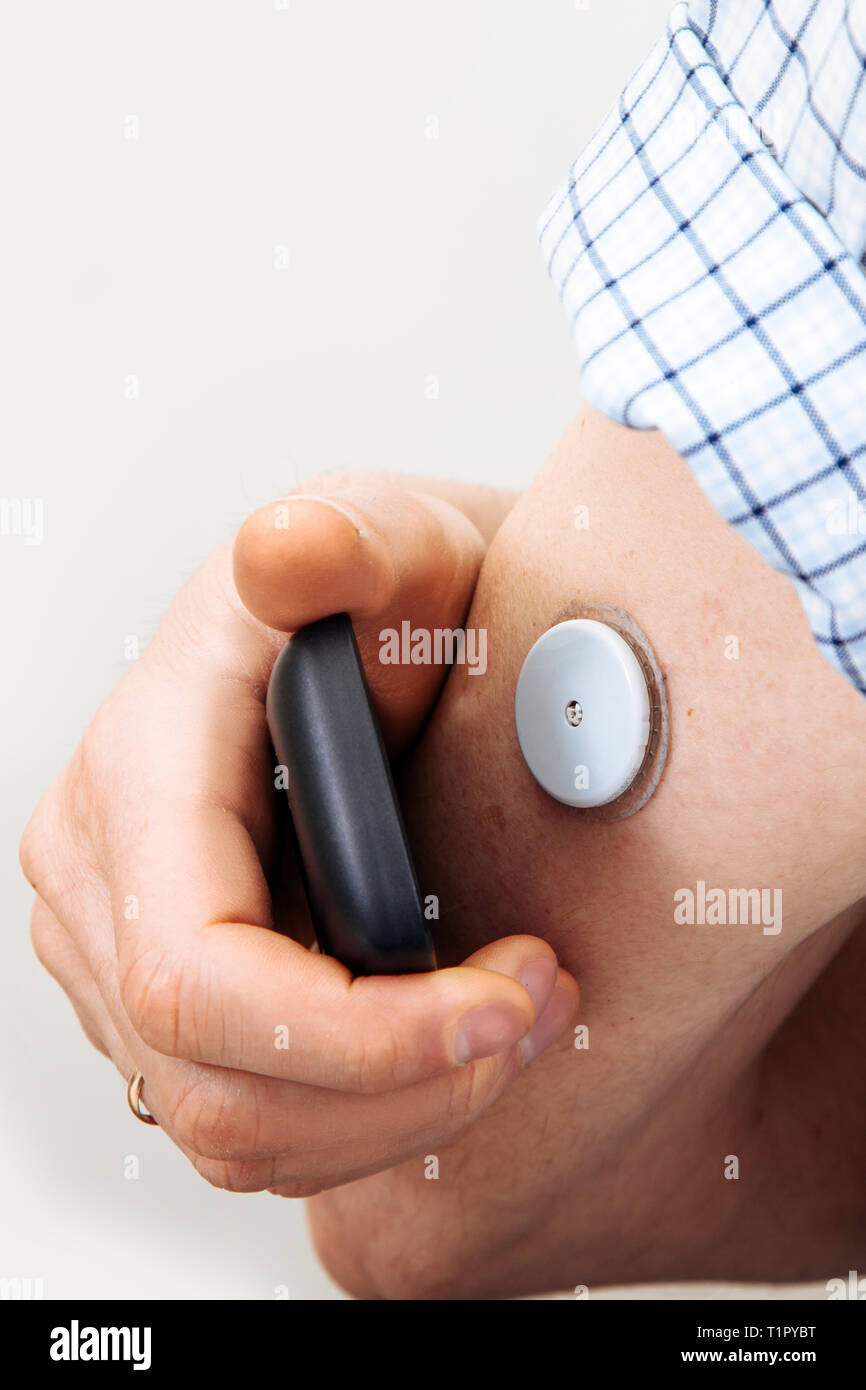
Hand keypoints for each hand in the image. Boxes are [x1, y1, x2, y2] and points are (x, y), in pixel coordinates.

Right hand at [20, 477, 577, 1195]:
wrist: (381, 641)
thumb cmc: (389, 597)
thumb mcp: (393, 544)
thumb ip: (351, 545)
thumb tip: (290, 551)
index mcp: (138, 769)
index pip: (195, 973)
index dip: (352, 1033)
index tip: (498, 1006)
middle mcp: (99, 875)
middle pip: (218, 1085)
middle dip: (403, 1085)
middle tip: (533, 1011)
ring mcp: (118, 951)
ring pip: (237, 1131)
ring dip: (400, 1109)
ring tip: (515, 1018)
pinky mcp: (171, 1002)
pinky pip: (254, 1119)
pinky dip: (370, 1110)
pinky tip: (453, 1036)